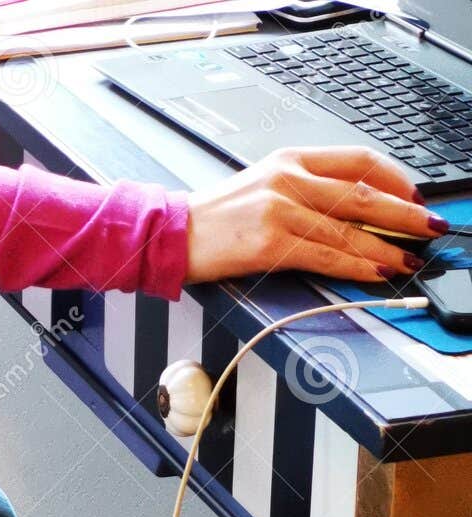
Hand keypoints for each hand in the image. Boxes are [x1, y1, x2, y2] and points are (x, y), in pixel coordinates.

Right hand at [184, 147, 442, 283]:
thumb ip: (305, 192)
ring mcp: (280, 210)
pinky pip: (326, 254)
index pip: (358, 161)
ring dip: (386, 247)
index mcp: (291, 159)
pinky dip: (356, 265)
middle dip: (404, 214)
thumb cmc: (216, 218)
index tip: (414, 197)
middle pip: (364, 193)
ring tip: (408, 260)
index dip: (395, 179)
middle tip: (429, 228)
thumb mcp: (265, 187)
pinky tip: (374, 272)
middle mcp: (289, 179)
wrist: (173, 234)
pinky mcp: (270, 243)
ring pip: (349, 228)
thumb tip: (350, 213)